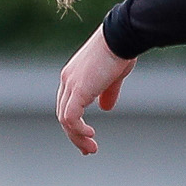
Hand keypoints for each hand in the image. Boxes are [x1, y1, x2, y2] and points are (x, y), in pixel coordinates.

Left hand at [54, 27, 133, 155]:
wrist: (121, 36)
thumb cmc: (121, 51)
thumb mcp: (113, 76)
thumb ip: (108, 92)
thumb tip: (105, 108)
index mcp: (73, 77)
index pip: (67, 105)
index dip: (75, 123)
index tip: (87, 137)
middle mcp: (67, 80)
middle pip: (63, 114)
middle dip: (74, 134)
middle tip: (87, 149)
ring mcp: (70, 84)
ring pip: (65, 119)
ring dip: (77, 136)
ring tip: (91, 148)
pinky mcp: (78, 89)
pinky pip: (71, 116)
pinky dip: (78, 129)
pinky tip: (90, 135)